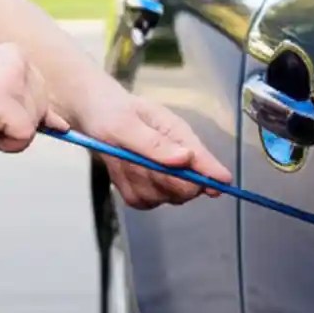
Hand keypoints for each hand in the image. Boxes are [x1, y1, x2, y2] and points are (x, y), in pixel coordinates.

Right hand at [0, 43, 69, 152]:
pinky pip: (24, 138)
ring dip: (4, 136)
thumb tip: (63, 126)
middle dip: (11, 125)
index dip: (19, 113)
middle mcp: (22, 63)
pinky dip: (1, 143)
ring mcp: (17, 82)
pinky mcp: (10, 103)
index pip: (39, 96)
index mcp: (16, 54)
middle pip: (40, 113)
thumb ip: (23, 106)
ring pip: (33, 128)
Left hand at [70, 88, 233, 208]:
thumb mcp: (125, 122)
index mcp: (179, 134)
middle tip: (138, 160)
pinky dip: (128, 188)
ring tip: (125, 157)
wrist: (93, 117)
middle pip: (187, 187)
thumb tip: (185, 158)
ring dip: (140, 182)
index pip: (202, 159)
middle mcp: (177, 158)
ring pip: (162, 197)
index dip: (212, 174)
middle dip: (162, 180)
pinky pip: (141, 201)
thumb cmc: (111, 111)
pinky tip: (121, 169)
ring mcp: (162, 176)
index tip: (220, 184)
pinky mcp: (145, 190)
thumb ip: (154, 142)